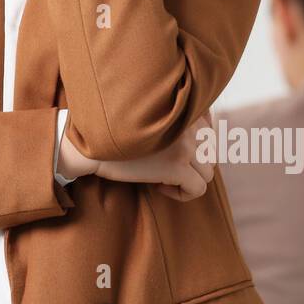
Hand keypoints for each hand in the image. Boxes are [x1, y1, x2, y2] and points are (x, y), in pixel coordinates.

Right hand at [92, 111, 216, 201]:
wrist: (91, 145)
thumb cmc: (117, 134)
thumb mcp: (150, 120)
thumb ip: (177, 122)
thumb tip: (207, 139)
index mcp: (184, 108)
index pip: (211, 129)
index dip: (196, 146)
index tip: (175, 153)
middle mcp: (189, 123)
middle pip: (211, 154)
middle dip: (193, 166)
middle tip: (167, 169)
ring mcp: (186, 144)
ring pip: (208, 174)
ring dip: (188, 180)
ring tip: (163, 179)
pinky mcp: (177, 166)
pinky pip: (198, 189)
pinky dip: (182, 194)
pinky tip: (160, 188)